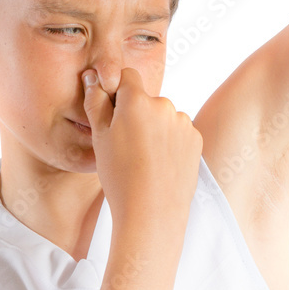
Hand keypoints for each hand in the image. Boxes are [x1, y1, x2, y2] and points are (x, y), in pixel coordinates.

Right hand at [81, 67, 202, 229]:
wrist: (152, 213)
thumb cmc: (120, 177)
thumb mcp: (99, 138)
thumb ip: (96, 102)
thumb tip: (92, 77)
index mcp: (137, 100)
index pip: (127, 76)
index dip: (117, 92)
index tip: (113, 113)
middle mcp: (164, 104)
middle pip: (146, 99)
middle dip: (136, 114)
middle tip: (126, 145)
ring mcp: (183, 122)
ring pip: (163, 117)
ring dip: (154, 129)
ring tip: (144, 159)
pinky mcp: (195, 139)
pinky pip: (178, 132)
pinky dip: (170, 143)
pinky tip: (160, 164)